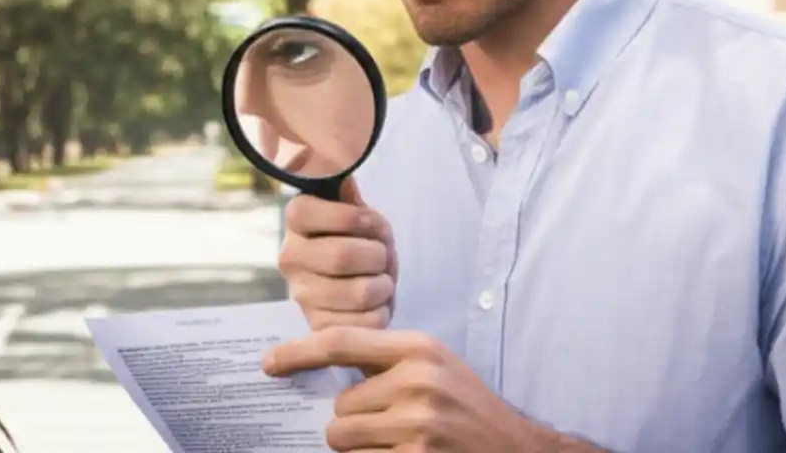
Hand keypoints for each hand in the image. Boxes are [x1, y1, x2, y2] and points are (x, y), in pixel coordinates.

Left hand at [263, 327, 558, 451]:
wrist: (517, 448)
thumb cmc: (466, 407)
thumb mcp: (433, 366)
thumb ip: (384, 361)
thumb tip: (320, 365)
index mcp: (418, 349)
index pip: (340, 342)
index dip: (298, 352)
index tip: (268, 363)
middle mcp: (417, 381)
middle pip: (340, 405)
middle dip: (353, 420)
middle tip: (389, 423)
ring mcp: (418, 424)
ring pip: (343, 437)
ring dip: (358, 446)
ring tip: (396, 441)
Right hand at [278, 178, 397, 330]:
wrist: (354, 286)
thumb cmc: (358, 241)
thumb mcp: (359, 213)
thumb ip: (351, 198)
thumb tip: (345, 182)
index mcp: (295, 220)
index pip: (311, 212)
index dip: (352, 217)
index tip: (368, 223)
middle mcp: (290, 257)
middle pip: (343, 255)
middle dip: (377, 254)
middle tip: (382, 256)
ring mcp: (301, 295)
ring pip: (361, 292)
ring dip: (384, 285)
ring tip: (380, 280)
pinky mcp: (319, 327)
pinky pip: (368, 321)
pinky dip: (382, 312)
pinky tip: (374, 304)